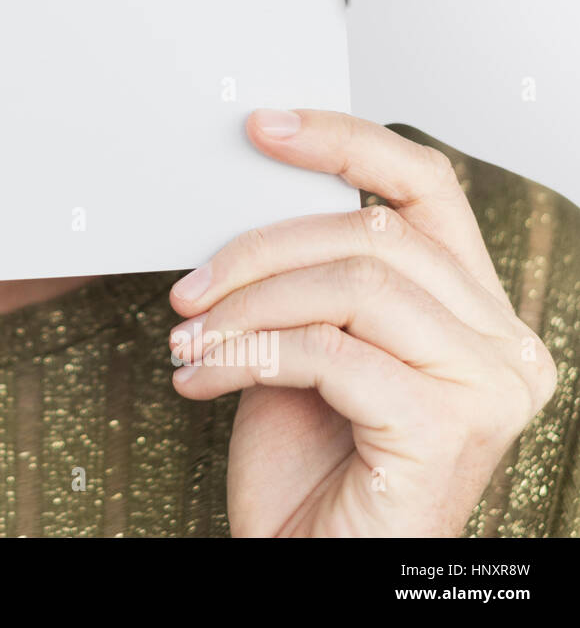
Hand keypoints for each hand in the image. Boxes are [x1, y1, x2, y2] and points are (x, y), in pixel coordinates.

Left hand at [167, 110, 556, 536]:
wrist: (310, 561)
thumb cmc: (309, 465)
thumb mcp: (304, 343)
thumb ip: (309, 277)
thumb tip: (256, 195)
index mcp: (474, 310)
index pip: (424, 188)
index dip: (344, 142)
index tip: (262, 128)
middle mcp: (503, 342)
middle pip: (371, 233)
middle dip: (257, 250)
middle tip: (188, 291)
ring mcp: (487, 386)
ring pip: (350, 283)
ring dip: (245, 307)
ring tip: (188, 341)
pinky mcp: (446, 428)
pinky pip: (328, 352)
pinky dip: (246, 356)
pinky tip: (200, 381)